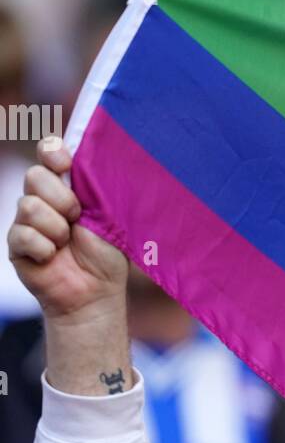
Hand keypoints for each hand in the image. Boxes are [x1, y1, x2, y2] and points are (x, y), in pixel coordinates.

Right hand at [8, 136, 127, 320]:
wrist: (97, 290)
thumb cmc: (107, 252)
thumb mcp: (110, 214)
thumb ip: (100, 185)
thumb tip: (96, 156)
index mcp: (67, 184)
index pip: (48, 151)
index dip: (52, 151)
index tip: (65, 163)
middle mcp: (43, 198)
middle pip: (34, 176)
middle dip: (61, 198)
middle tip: (77, 217)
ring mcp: (27, 221)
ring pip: (28, 206)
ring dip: (55, 227)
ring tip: (67, 242)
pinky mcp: (16, 245)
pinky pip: (22, 235)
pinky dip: (44, 248)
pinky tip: (53, 257)